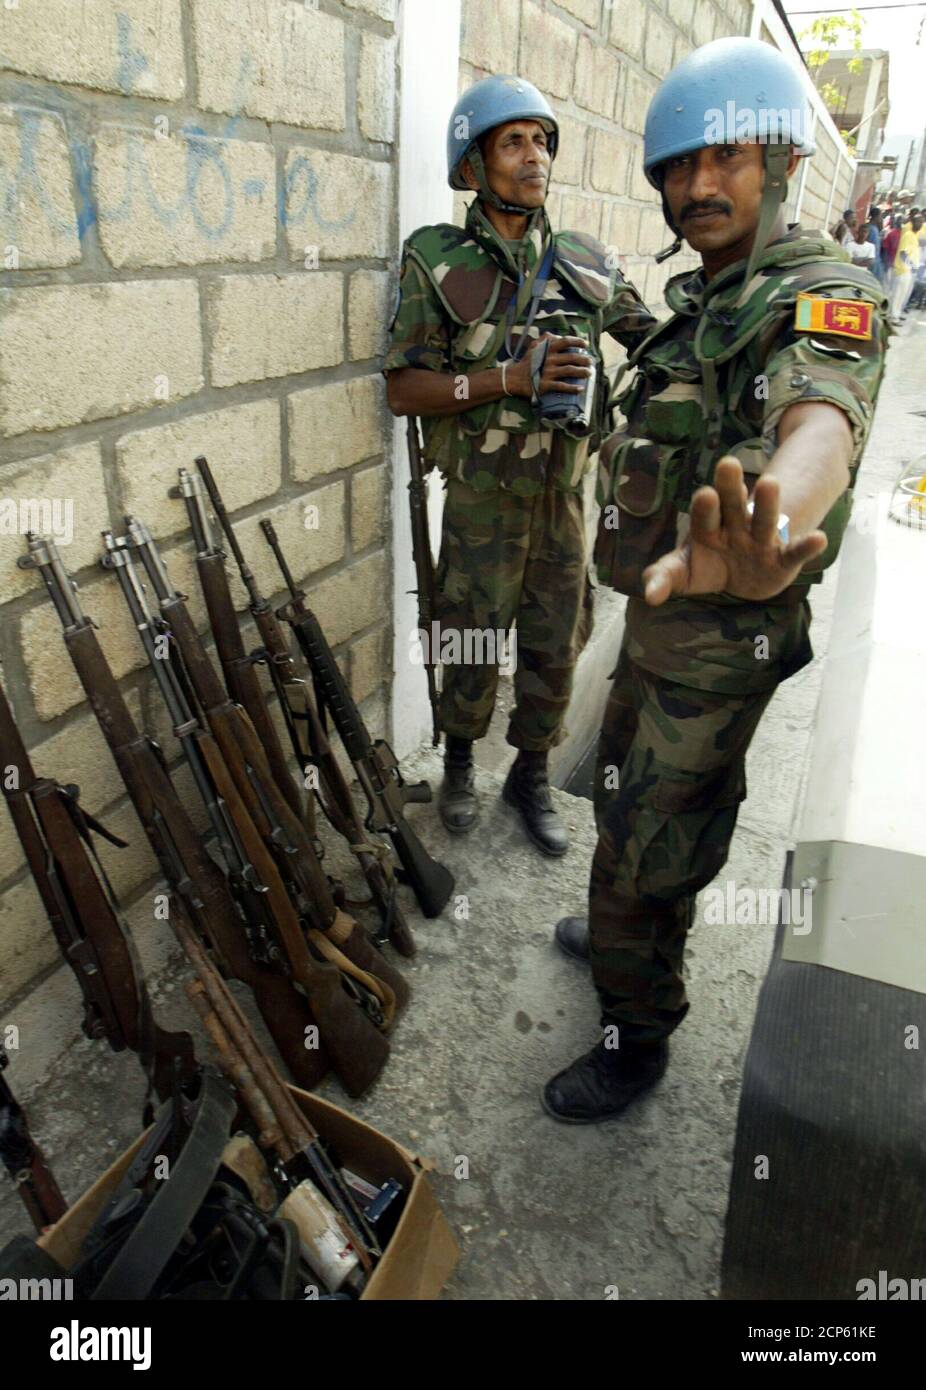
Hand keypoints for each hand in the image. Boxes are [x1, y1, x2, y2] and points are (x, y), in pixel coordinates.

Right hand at [505, 334, 591, 398]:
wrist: (514, 378)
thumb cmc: (527, 361)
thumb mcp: (534, 346)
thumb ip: (545, 339)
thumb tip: (557, 335)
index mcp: (547, 349)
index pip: (566, 341)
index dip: (578, 341)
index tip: (586, 344)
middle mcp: (549, 359)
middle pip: (571, 357)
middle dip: (584, 359)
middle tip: (591, 362)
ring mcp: (548, 372)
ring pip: (569, 371)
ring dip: (582, 372)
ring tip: (589, 373)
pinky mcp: (545, 385)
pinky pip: (562, 386)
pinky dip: (572, 388)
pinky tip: (580, 389)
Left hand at [641, 457, 827, 604]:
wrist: (744, 579)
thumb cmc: (709, 566)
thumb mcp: (684, 571)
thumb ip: (665, 577)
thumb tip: (648, 594)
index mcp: (708, 528)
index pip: (703, 516)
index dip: (704, 508)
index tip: (704, 494)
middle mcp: (735, 527)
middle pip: (732, 505)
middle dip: (730, 487)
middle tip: (727, 463)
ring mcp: (760, 541)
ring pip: (764, 521)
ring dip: (766, 504)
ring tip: (770, 482)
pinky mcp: (782, 559)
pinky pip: (795, 553)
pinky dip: (807, 547)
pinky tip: (819, 539)